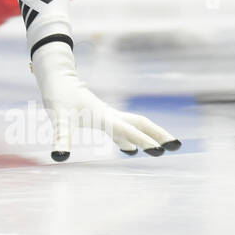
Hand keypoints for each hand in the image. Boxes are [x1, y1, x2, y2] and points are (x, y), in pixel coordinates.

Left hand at [32, 42, 178, 161]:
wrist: (58, 78)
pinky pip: (122, 128)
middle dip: (158, 134)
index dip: (143, 140)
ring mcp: (108, 114)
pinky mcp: (103, 116)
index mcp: (103, 116)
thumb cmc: (58, 97)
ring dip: (149, 135)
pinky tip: (131, 150)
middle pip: (140, 123)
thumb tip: (60, 156)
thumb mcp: (59, 119)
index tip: (160, 151)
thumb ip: (61, 138)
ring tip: (162, 149)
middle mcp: (110, 114)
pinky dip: (131, 138)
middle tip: (176, 146)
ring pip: (135, 124)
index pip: (127, 130)